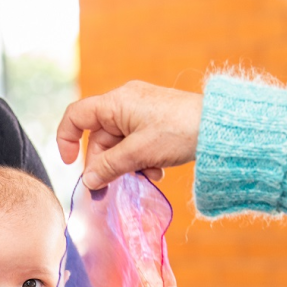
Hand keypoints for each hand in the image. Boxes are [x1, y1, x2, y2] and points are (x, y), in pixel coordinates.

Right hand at [56, 80, 203, 189]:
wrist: (219, 128)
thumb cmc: (178, 132)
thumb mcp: (139, 153)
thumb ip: (108, 167)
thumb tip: (88, 181)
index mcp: (116, 102)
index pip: (76, 116)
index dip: (66, 139)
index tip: (70, 164)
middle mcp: (125, 102)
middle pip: (99, 137)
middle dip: (106, 163)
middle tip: (113, 185)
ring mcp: (141, 111)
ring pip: (119, 144)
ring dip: (127, 164)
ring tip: (146, 175)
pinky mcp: (155, 121)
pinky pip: (135, 142)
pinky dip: (141, 159)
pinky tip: (157, 170)